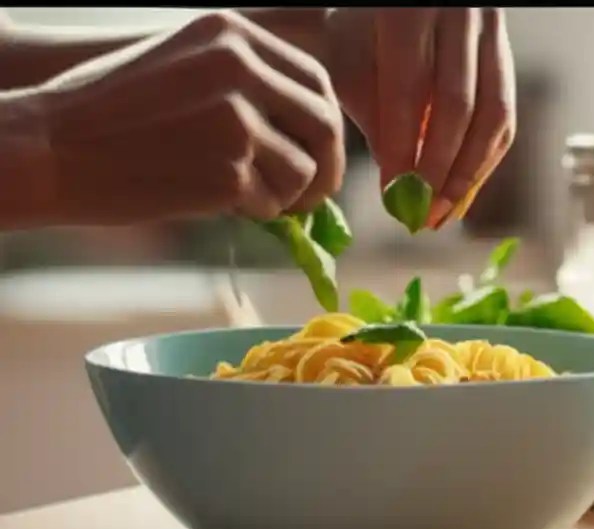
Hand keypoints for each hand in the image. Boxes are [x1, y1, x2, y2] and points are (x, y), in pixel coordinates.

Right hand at [35, 11, 344, 225]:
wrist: (50, 148)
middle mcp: (240, 68)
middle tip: (311, 196)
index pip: (314, 80)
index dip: (324, 122)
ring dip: (283, 195)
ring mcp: (237, 120)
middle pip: (324, 124)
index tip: (319, 150)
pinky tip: (210, 200)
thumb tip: (315, 136)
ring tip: (239, 194)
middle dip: (326, 167)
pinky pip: (270, 204)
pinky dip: (252, 212)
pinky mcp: (229, 171)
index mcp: (230, 35)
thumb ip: (248, 86)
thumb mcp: (184, 67)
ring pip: (303, 171)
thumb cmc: (112, 114)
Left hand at [324, 8, 515, 229]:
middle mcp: (460, 14)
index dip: (404, 149)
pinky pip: (505, 116)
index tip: (396, 196)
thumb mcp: (354, 59)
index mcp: (410, 9)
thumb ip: (373, 114)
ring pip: (494, 115)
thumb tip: (398, 184)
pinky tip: (463, 189)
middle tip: (423, 215)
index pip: (409, 91)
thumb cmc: (362, 28)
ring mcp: (490, 31)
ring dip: (470, 173)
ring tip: (444, 211)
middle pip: (458, 106)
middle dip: (440, 170)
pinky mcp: (505, 52)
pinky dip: (485, 159)